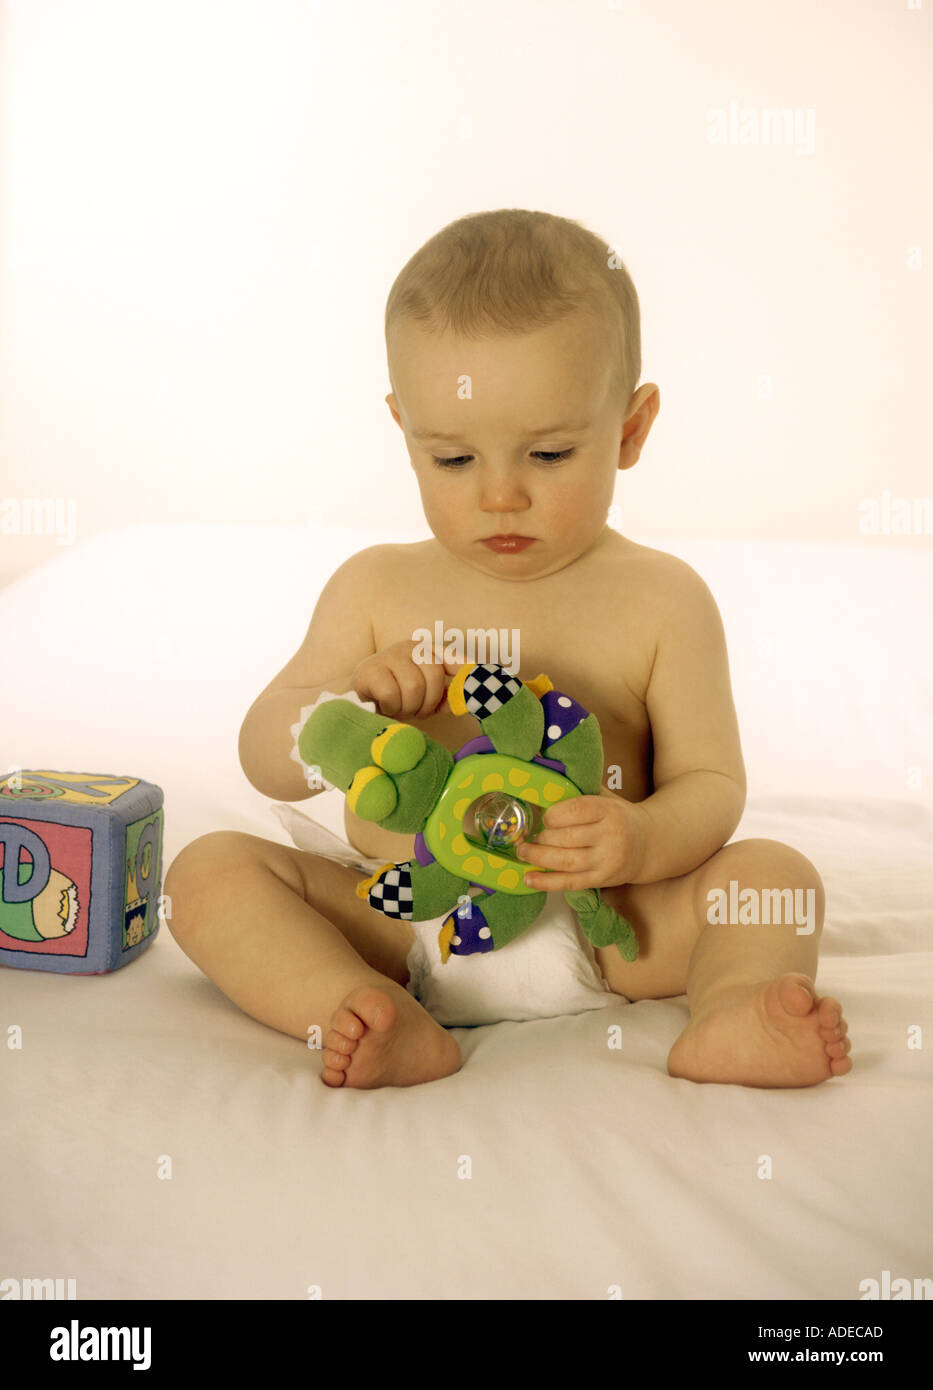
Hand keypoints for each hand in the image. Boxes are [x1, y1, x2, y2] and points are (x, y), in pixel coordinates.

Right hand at [351, 640, 460, 720]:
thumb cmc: (399, 695)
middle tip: (418, 711)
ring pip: (413, 686)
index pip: (452, 659)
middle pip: (434, 675)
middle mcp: (410, 647)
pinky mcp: (370, 670)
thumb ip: (447, 695)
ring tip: (400, 708)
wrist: (361, 697)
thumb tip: (466, 700)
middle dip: (429, 701)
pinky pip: (392, 695)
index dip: (464, 673)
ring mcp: (389, 656)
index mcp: (428, 650)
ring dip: (408, 707)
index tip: (468, 692)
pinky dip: (391, 708)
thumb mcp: (427, 694)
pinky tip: (385, 706)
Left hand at [515, 790, 648, 890]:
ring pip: (566, 861)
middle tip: (528, 836)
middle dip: (542, 838)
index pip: (577, 810)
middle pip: (567, 838)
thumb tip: (546, 783)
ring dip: (538, 857)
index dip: (554, 814)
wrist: (649, 845)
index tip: (544, 817)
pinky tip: (529, 879)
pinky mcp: (602, 879)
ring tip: (522, 852)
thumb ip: (582, 791)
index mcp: (609, 811)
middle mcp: (610, 836)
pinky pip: (570, 882)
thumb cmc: (619, 817)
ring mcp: (606, 860)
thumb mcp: (607, 798)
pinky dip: (547, 882)